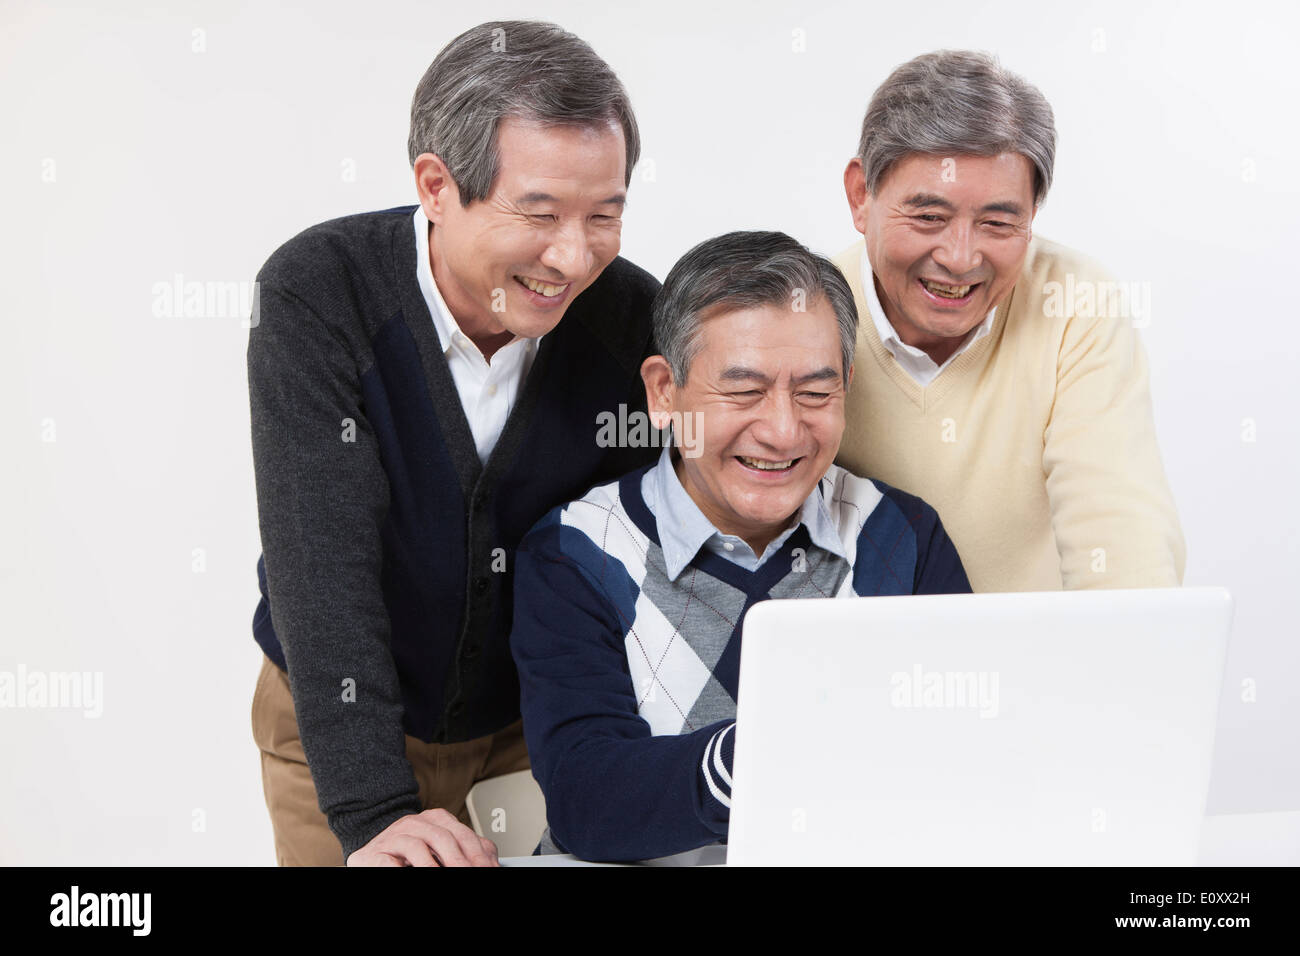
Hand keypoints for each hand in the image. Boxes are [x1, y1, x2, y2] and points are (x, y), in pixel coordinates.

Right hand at [346, 808, 500, 866]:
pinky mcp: (375, 853)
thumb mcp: (442, 849)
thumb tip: (491, 863)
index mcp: (437, 820)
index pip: (463, 835)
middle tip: (469, 873)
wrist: (372, 854)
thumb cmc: (411, 855)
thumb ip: (466, 851)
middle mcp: (416, 823)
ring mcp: (394, 836)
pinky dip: (402, 869)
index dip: (477, 854)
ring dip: (432, 866)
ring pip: (417, 845)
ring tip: (443, 876)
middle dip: (460, 861)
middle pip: (443, 838)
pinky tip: (415, 874)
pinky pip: (390, 861)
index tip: (488, 869)